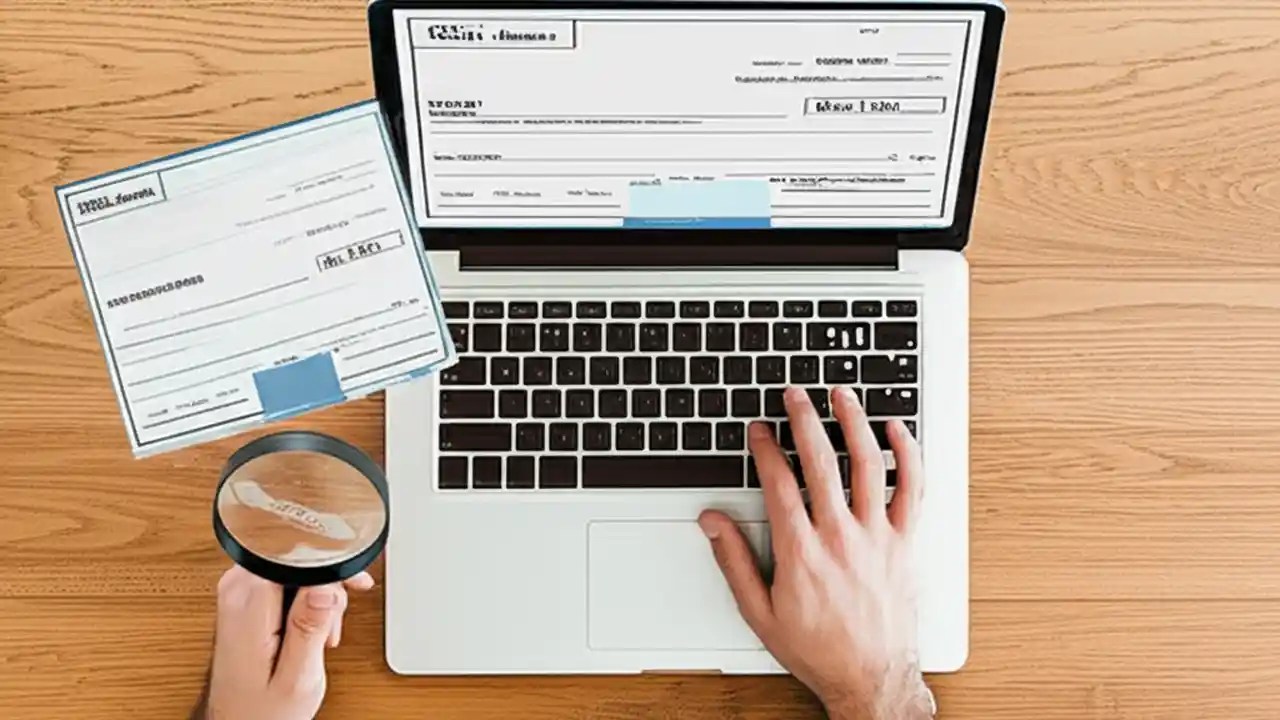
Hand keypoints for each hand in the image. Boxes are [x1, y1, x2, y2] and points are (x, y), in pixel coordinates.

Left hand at [198, 566, 375, 719]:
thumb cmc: (261, 710)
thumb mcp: (296, 678)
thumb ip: (309, 628)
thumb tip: (325, 587)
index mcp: (249, 604)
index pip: (297, 555)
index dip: (331, 564)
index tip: (353, 582)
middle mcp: (238, 590)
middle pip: (299, 558)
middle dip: (328, 584)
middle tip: (334, 620)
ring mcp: (239, 591)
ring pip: (297, 567)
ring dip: (319, 595)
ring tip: (320, 632)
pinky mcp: (246, 596)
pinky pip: (287, 579)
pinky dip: (307, 599)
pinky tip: (309, 626)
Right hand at [699, 386, 931, 719]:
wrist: (870, 678)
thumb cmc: (817, 648)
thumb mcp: (759, 612)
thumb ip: (734, 561)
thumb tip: (712, 522)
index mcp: (801, 551)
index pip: (779, 482)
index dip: (765, 449)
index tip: (759, 430)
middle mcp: (841, 537)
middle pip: (820, 461)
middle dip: (804, 419)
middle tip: (794, 395)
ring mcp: (878, 536)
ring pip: (868, 464)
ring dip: (853, 423)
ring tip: (841, 395)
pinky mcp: (906, 542)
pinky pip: (913, 488)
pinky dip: (908, 454)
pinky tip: (897, 430)